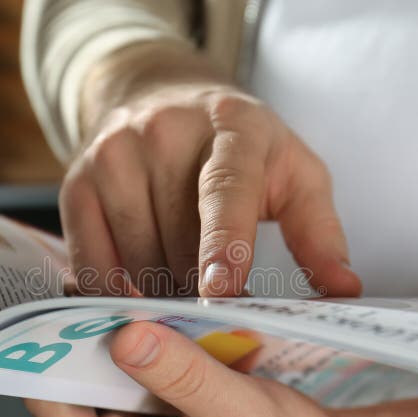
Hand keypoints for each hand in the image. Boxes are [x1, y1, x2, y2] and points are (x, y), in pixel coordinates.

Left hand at [25, 321, 417, 416]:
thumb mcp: (240, 414)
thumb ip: (182, 375)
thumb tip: (126, 334)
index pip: (53, 406)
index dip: (46, 352)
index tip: (50, 303)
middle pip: (71, 386)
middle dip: (86, 336)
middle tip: (98, 285)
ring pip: (100, 376)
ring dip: (117, 337)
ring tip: (132, 297)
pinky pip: (129, 374)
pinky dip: (143, 344)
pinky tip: (158, 318)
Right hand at [59, 42, 361, 296]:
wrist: (160, 99)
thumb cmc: (241, 148)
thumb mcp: (294, 173)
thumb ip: (318, 232)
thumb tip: (342, 291)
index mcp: (233, 125)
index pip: (225, 188)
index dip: (224, 244)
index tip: (223, 294)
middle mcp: (164, 132)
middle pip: (179, 241)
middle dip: (201, 290)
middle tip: (221, 315)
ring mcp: (113, 155)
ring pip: (137, 258)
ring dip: (164, 293)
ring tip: (186, 292)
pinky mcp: (75, 183)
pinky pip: (92, 263)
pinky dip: (119, 291)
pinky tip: (142, 293)